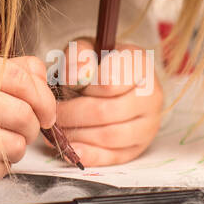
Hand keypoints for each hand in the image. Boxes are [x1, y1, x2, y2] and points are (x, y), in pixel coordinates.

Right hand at [0, 53, 55, 189]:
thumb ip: (14, 70)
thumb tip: (43, 79)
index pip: (21, 77)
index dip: (43, 97)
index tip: (45, 111)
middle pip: (23, 114)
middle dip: (32, 126)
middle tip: (22, 129)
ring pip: (16, 144)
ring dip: (16, 148)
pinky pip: (1, 168)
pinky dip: (0, 165)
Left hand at [44, 37, 162, 166]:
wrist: (115, 79)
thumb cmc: (98, 62)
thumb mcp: (86, 47)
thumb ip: (78, 55)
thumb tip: (76, 76)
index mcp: (140, 64)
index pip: (109, 82)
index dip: (82, 86)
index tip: (66, 85)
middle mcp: (151, 96)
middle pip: (106, 112)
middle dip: (72, 114)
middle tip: (52, 113)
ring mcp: (149, 124)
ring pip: (109, 136)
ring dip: (78, 135)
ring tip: (57, 130)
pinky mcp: (140, 147)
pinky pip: (115, 156)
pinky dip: (91, 156)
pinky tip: (72, 150)